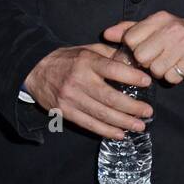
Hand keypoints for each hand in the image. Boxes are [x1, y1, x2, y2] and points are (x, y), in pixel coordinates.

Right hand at [23, 43, 154, 139]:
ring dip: (122, 122)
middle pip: (109, 97)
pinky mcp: (65, 112)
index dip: (131, 77)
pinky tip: (120, 133)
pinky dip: (106, 131)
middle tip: (148, 111)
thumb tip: (134, 62)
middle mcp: (79, 80)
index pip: (112, 69)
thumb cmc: (68, 59)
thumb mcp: (88, 50)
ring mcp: (71, 98)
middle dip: (131, 107)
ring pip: (101, 114)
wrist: (35, 69)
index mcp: (87, 62)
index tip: (147, 82)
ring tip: (139, 126)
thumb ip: (110, 55)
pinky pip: (88, 124)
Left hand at [102, 11, 183, 84]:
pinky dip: (174, 77)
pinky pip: (172, 77)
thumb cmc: (173, 36)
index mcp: (159, 18)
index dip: (133, 49)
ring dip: (160, 71)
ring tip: (169, 63)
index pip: (130, 39)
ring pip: (156, 70)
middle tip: (157, 59)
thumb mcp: (152, 28)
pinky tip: (179, 68)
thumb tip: (106, 34)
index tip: (143, 50)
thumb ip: (128, 30)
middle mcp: (172, 28)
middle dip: (147, 63)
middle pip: (141, 56)